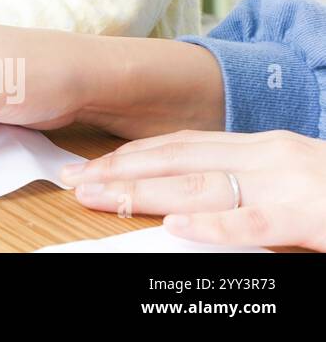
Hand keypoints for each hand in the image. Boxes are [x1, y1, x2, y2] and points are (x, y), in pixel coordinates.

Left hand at [61, 129, 325, 250]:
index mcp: (263, 147)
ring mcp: (291, 183)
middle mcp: (271, 156)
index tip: (90, 166)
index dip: (131, 155)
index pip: (182, 146)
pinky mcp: (312, 216)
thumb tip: (185, 204)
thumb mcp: (289, 184)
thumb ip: (243, 188)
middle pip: (179, 159)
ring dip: (146, 192)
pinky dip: (215, 226)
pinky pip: (256, 222)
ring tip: (101, 197)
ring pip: (204, 184)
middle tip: (74, 181)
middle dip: (122, 170)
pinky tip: (178, 230)